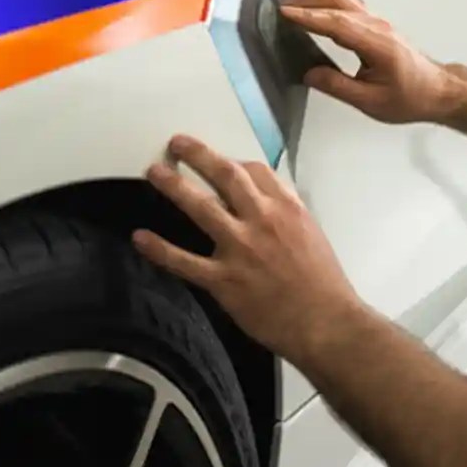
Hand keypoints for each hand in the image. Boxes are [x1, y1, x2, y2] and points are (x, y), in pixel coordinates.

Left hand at [134, 134, 365, 365]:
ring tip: (154, 172)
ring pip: (201, 207)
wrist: (326, 322)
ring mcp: (241, 248)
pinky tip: (140, 238)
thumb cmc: (322, 282)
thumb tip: (263, 201)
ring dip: (174, 186)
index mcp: (286, 207)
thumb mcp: (310, 233)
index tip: (215, 160)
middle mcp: (262, 220)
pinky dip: (159, 249)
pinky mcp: (224, 280)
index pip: (253, 170)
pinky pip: (184, 261)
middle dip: (198, 154)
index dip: (229, 160)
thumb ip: (285, 213)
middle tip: (176, 144)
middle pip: (225, 174)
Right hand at [281, 0, 456, 123]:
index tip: (284, 13)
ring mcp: (377, 22)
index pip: (337, 24)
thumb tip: (308, 74)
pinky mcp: (376, 24)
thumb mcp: (371, 102)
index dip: (309, 17)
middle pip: (339, 2)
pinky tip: (314, 10)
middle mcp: (376, 26)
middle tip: (279, 9)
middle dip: (307, 2)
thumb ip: (337, 87)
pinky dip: (327, 3)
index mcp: (376, 44)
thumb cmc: (408, 99)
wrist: (436, 91)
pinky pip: (349, 5)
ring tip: (291, 7)